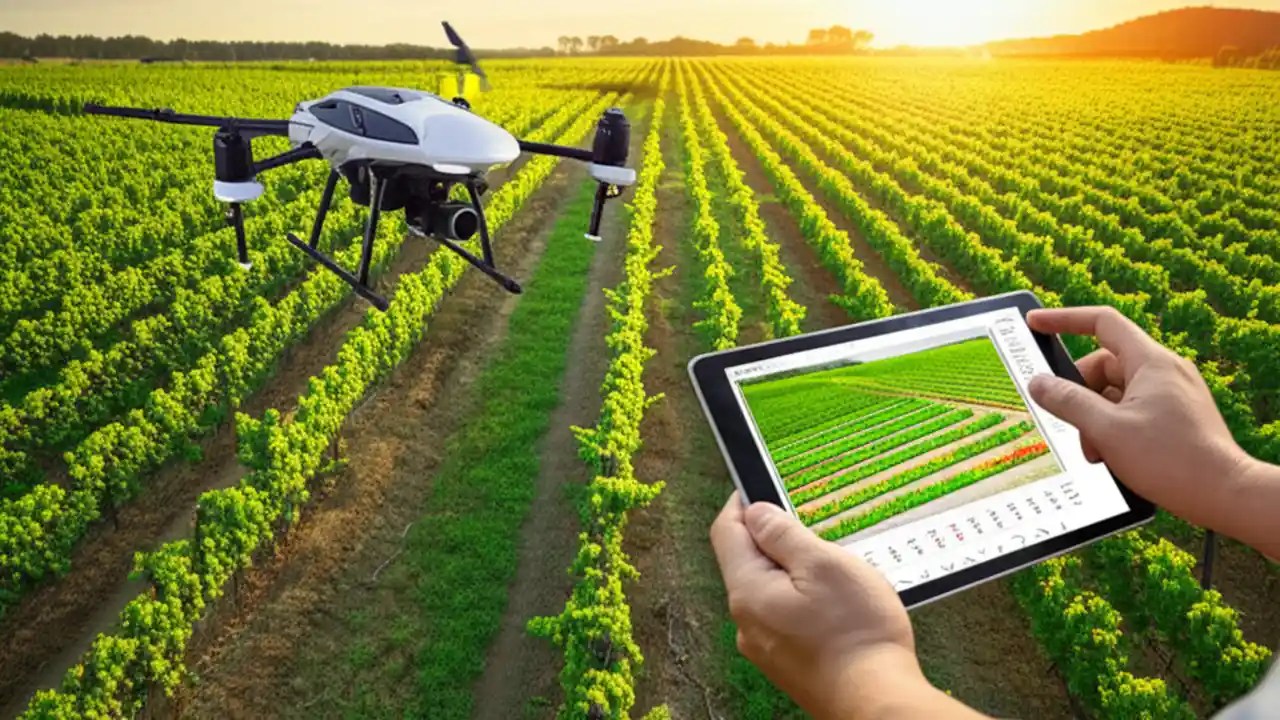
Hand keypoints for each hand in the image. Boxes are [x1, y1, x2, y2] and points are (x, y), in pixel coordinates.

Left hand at [710, 494, 977, 719]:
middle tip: (809, 523)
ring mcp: (765, 646)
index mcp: (748, 591)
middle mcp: (746, 621)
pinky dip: (801, 598)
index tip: (760, 485)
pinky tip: (833, 601)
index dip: (741, 503)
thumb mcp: (824, 565)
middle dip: (771, 537)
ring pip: (768, 590)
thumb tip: (755, 512)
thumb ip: (783, 535)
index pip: (726, 532)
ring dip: (791, 570)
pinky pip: (784, 616)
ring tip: (830, 564)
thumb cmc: (855, 632)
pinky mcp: (787, 662)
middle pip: (746, 561)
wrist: (876, 701)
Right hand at [1026, 306, 1253, 530]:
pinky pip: (1132, 410)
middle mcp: (1164, 371)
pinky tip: (1114, 456)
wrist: (1224, 494)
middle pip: (1103, 367)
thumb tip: (1038, 383)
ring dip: (1096, 420)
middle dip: (1080, 396)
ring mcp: (1171, 394)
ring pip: (1116, 393)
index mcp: (1151, 362)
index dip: (1064, 320)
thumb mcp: (1106, 430)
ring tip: (1098, 452)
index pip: (1102, 323)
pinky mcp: (1175, 416)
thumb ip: (1068, 402)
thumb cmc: (1172, 460)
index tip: (1036, 324)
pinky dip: (1115, 429)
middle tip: (1073, 428)